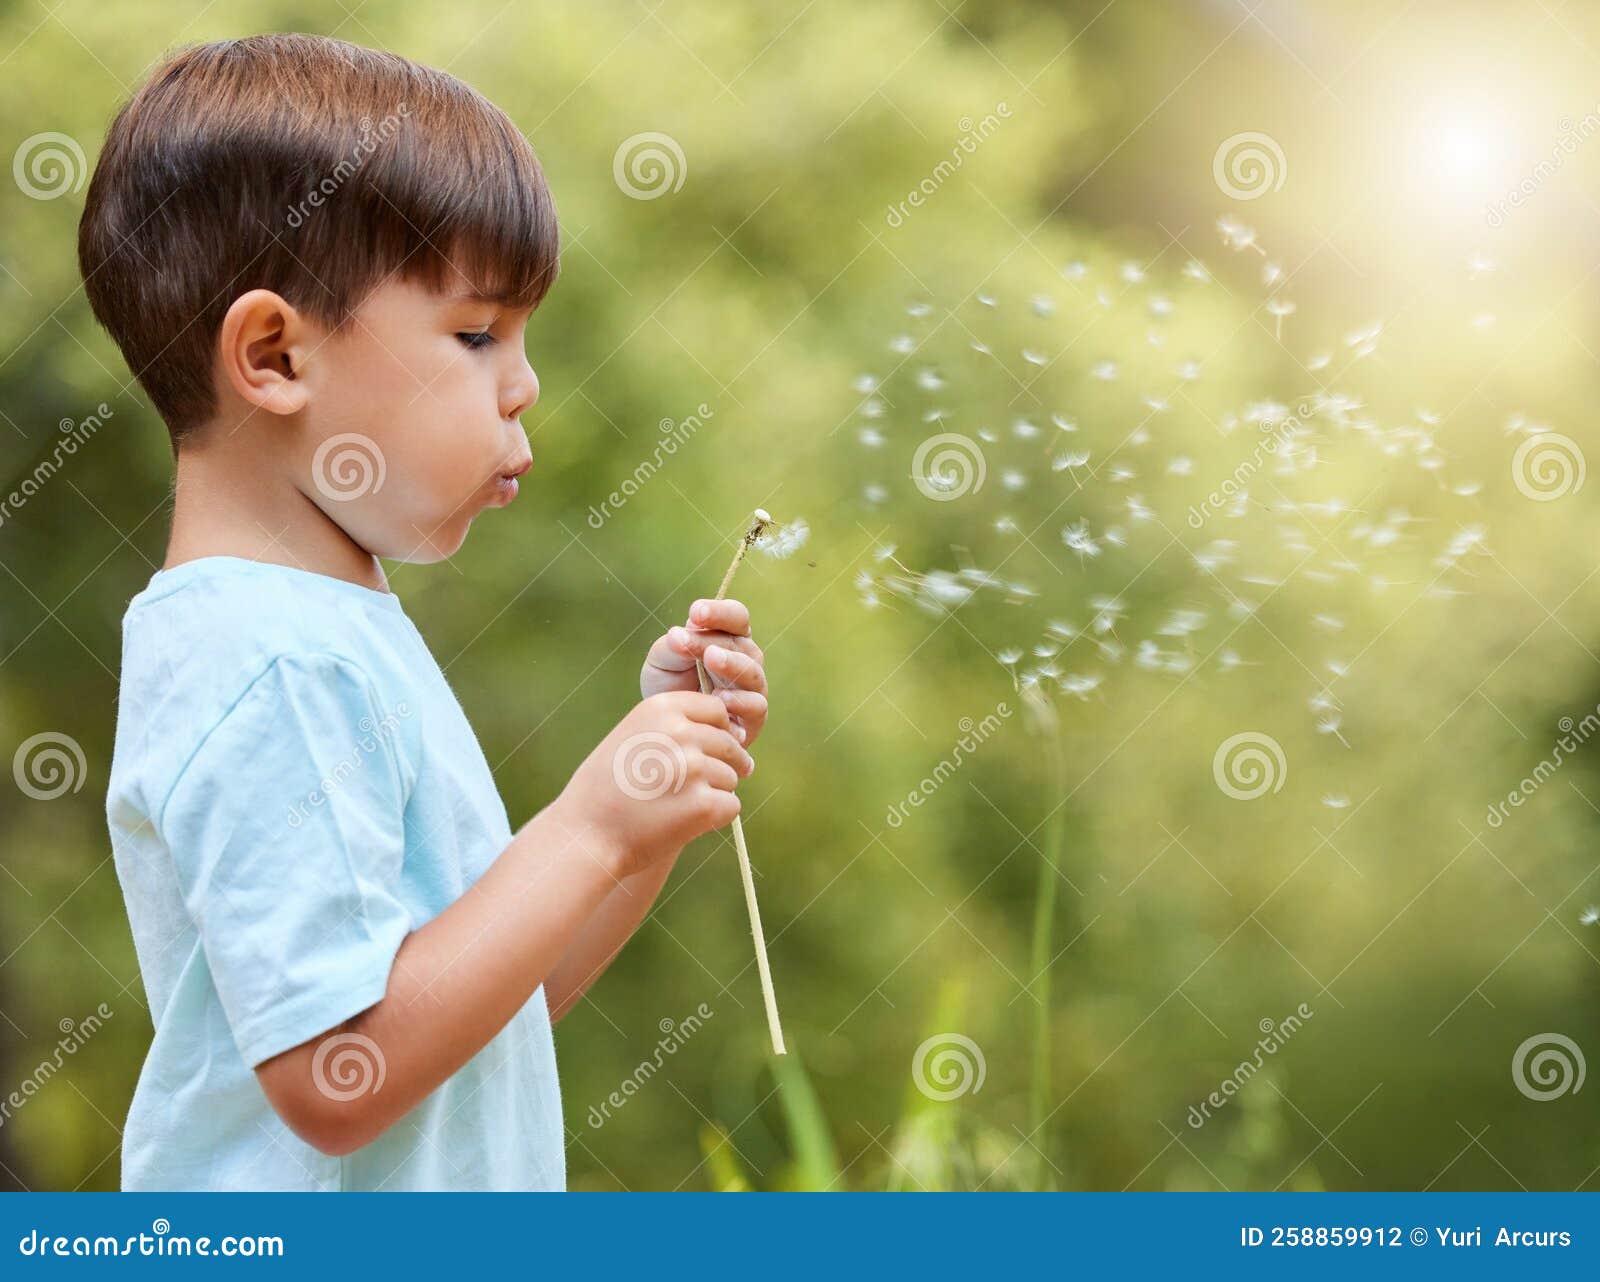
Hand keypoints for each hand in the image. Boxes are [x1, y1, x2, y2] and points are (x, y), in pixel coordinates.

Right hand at [554, 691, 753, 878]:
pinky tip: (685, 822)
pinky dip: (715, 817)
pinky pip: (731, 806)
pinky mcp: (702, 804)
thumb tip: (738, 732)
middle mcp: (680, 732)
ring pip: (732, 777)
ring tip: (677, 805)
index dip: (717, 731)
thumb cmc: (607, 787)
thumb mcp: (634, 734)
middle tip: (694, 786)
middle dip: (721, 764)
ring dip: (715, 792)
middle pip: (730, 743)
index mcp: (661, 707)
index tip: (704, 749)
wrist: (586, 834)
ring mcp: (693, 768)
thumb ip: (676, 725)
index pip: (717, 709)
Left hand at [640, 598, 768, 747]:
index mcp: (729, 639)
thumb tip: (678, 633)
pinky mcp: (752, 719)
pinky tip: (719, 699)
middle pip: (742, 644)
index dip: (719, 612)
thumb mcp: (661, 662)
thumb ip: (672, 646)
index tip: (694, 613)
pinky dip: (741, 702)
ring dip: (734, 664)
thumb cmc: (668, 687)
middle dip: (717, 640)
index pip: (735, 616)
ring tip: (711, 659)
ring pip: (753, 673)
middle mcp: (746, 661)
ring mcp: (752, 690)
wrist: (666, 728)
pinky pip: (757, 707)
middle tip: (699, 638)